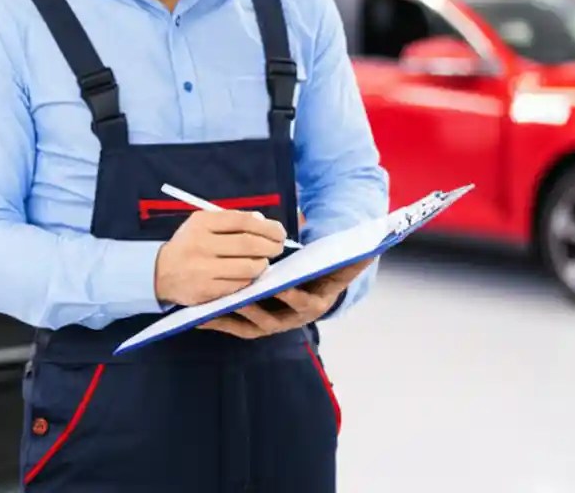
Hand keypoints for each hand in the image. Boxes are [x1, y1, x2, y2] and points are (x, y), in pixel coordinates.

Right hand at [154, 210, 285, 306]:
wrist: (159, 273)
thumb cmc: (188, 245)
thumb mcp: (202, 225)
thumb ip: (230, 221)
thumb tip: (263, 222)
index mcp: (201, 223)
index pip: (242, 221)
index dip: (267, 226)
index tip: (279, 231)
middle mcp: (201, 244)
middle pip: (248, 244)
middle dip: (271, 246)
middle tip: (278, 247)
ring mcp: (204, 269)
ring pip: (248, 268)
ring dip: (262, 264)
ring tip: (262, 262)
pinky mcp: (207, 290)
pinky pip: (239, 285)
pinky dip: (249, 279)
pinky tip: (247, 275)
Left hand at [198, 257, 375, 338]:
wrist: (316, 286)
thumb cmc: (324, 270)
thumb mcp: (341, 264)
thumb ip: (354, 258)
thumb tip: (375, 249)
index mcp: (315, 303)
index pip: (303, 302)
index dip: (292, 296)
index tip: (279, 286)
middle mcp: (293, 319)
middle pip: (271, 318)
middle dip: (252, 308)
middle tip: (234, 297)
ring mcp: (273, 324)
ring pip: (250, 324)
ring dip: (231, 316)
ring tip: (212, 305)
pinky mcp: (255, 326)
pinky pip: (235, 326)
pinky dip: (219, 322)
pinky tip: (200, 315)